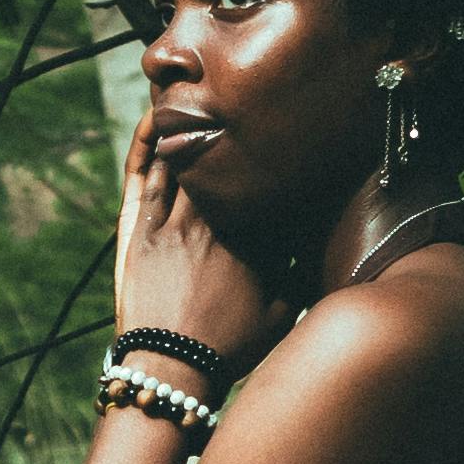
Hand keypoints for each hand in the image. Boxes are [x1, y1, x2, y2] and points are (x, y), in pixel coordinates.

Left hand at [112, 110, 293, 376]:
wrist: (170, 367)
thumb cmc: (227, 346)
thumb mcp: (280, 315)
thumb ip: (300, 278)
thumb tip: (321, 252)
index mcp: (252, 237)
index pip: (260, 182)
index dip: (266, 154)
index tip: (274, 129)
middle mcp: (215, 220)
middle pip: (220, 159)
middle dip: (224, 128)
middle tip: (229, 96)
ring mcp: (175, 223)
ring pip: (183, 161)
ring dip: (187, 129)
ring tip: (191, 97)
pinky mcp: (142, 231)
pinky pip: (148, 179)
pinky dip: (152, 150)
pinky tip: (155, 125)